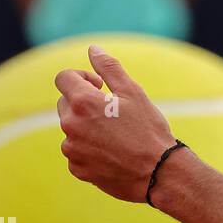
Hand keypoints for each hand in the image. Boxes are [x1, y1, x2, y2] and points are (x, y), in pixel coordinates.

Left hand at [55, 45, 175, 202]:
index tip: (99, 85)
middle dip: (83, 102)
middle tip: (112, 110)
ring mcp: (71, 149)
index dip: (81, 77)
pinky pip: (76, 152)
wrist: (159, 173)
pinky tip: (113, 152)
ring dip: (87, 126)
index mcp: (83, 102)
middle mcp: (70, 125)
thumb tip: (93, 49)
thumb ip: (109, 68)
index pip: (63, 77)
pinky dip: (89, 148)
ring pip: (71, 129)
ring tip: (116, 134)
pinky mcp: (76, 168)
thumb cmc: (149, 129)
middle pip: (65, 103)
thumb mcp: (133, 92)